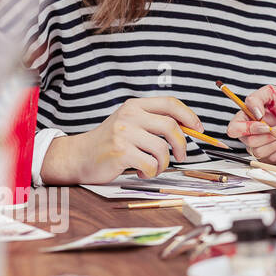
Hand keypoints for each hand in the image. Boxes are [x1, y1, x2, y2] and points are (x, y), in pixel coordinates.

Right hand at [40, 97, 200, 184]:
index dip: (189, 115)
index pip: (170, 103)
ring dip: (164, 163)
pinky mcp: (120, 152)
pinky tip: (142, 172)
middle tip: (182, 156)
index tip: (199, 129)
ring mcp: (124, 133)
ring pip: (162, 149)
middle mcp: (129, 116)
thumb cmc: (110, 142)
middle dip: (182, 144)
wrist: (77, 156)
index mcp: (135, 106)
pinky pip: (150, 164)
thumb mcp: (130, 123)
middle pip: (171, 126)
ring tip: (155, 167)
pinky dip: (152, 172)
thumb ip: (154, 122)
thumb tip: (190, 129)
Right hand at [226, 85, 275, 163]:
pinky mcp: (270, 156)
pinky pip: (271, 158)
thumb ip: (256, 98)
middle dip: (273, 134)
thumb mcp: (273, 92)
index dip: (247, 129)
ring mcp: (259, 146)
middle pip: (250, 142)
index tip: (265, 125)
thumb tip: (253, 112)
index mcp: (247, 118)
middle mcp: (250, 133)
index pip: (233, 129)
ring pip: (261, 152)